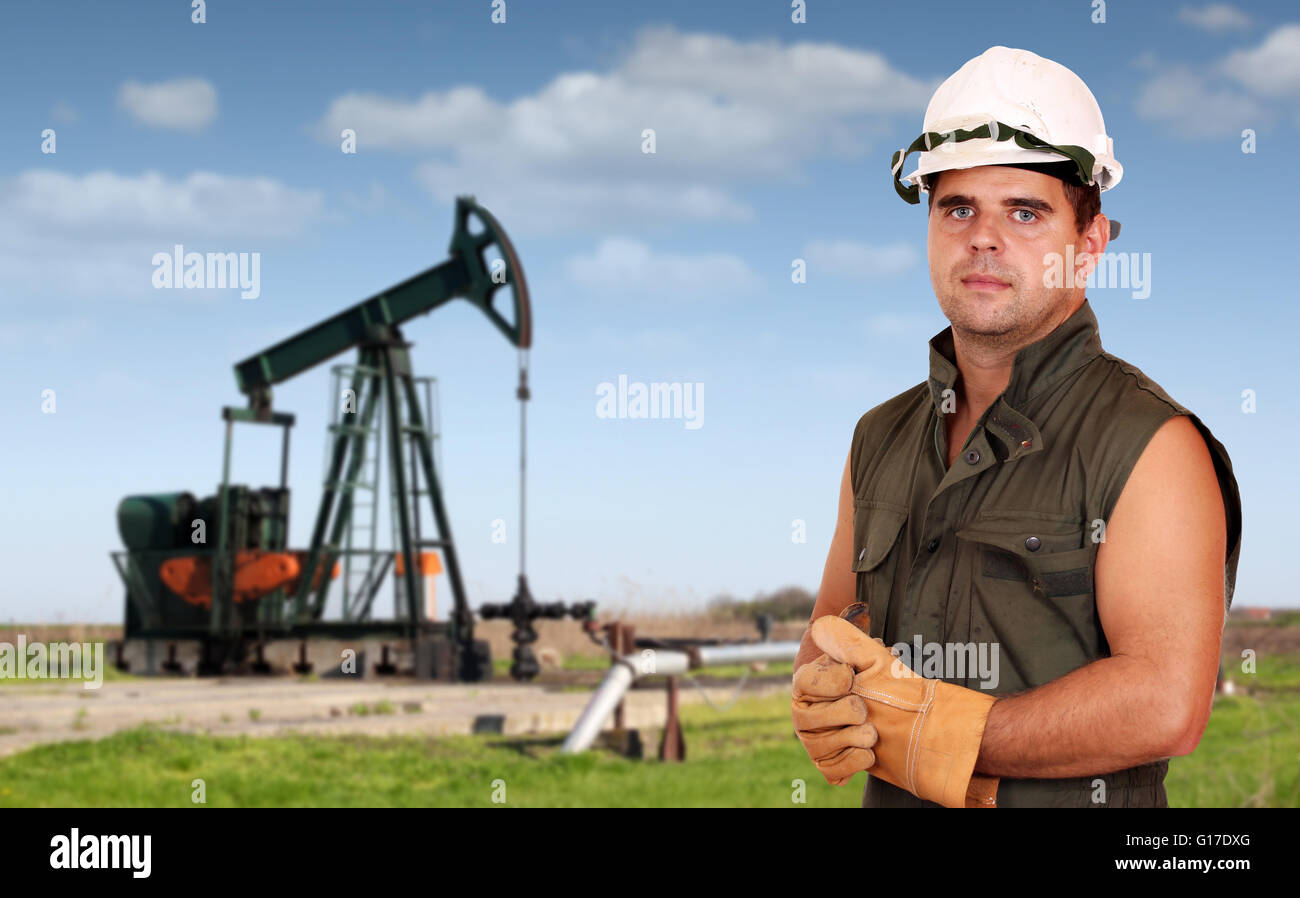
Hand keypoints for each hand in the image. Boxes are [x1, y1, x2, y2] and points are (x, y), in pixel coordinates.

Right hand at [811, 607, 998, 807]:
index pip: (804, 682)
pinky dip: (856, 762)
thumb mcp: (874, 659)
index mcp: (810, 684)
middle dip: (847, 713)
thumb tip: (820, 627)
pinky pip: (832, 770)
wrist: (915, 722)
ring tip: (873, 731)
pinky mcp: (830, 765)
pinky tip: (870, 752)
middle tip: (866, 709)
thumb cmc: (891, 684)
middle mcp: (806, 714)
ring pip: (821, 746)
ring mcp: (815, 742)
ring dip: (856, 738)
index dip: (831, 682)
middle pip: (809, 719)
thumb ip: (848, 640)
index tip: (852, 678)